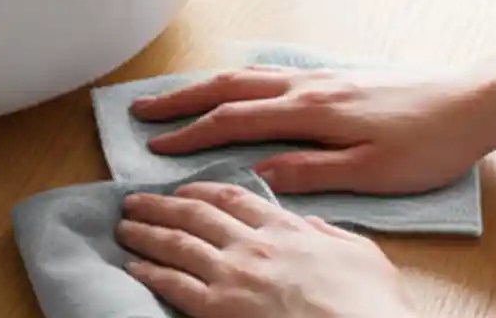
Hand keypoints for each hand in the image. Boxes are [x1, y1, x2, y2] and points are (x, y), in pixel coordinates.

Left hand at [117, 183, 411, 317]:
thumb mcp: (362, 255)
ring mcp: (233, 276)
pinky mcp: (218, 308)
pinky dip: (149, 271)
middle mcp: (253, 246)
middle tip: (135, 199)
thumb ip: (331, 235)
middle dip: (161, 205)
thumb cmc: (372, 304)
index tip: (183, 189)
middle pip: (196, 215)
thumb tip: (311, 223)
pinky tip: (131, 265)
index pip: (235, 200)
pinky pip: (174, 284)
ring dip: (146, 232)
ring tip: (123, 225)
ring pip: (177, 244)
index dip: (202, 192)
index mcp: (287, 230)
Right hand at [130, 67, 488, 193]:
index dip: (191, 134)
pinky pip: (268, 74)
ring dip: (204, 85)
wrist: (474, 101)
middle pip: (228, 86)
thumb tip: (255, 173)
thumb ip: (309, 171)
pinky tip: (235, 88)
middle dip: (180, 98)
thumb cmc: (429, 142)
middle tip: (141, 109)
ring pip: (246, 75)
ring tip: (174, 97)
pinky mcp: (335, 76)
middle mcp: (307, 85)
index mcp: (310, 111)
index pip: (233, 121)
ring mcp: (320, 76)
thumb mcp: (370, 171)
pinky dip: (236, 80)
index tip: (156, 146)